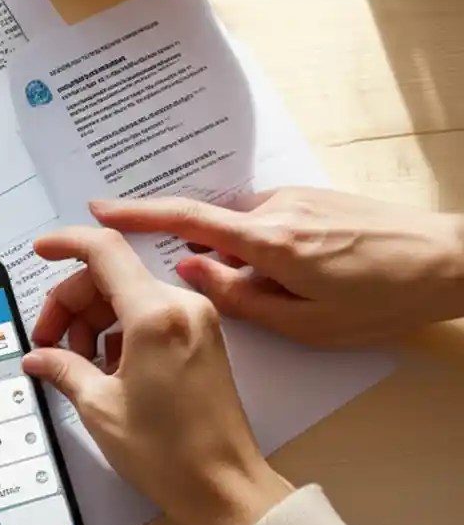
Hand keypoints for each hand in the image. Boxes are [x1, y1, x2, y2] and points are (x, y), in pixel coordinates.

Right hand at [23, 228, 291, 524]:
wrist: (224, 489)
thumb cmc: (170, 453)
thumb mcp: (99, 406)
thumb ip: (62, 367)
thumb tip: (38, 357)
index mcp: (156, 316)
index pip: (104, 251)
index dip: (66, 244)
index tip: (40, 251)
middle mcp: (182, 307)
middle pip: (111, 275)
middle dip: (71, 302)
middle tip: (47, 343)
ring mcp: (196, 321)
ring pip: (128, 295)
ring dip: (93, 319)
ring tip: (74, 363)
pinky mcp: (201, 338)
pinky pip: (149, 315)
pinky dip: (118, 331)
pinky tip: (103, 368)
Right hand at [90, 187, 463, 346]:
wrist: (455, 260)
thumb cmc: (386, 301)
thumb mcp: (305, 324)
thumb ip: (236, 296)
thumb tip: (187, 271)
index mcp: (268, 242)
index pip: (183, 219)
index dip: (134, 213)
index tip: (96, 209)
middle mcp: (275, 210)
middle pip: (211, 233)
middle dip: (206, 266)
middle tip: (244, 298)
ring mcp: (294, 200)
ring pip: (242, 234)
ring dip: (245, 264)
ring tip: (294, 299)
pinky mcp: (311, 200)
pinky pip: (267, 226)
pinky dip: (266, 253)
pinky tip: (307, 280)